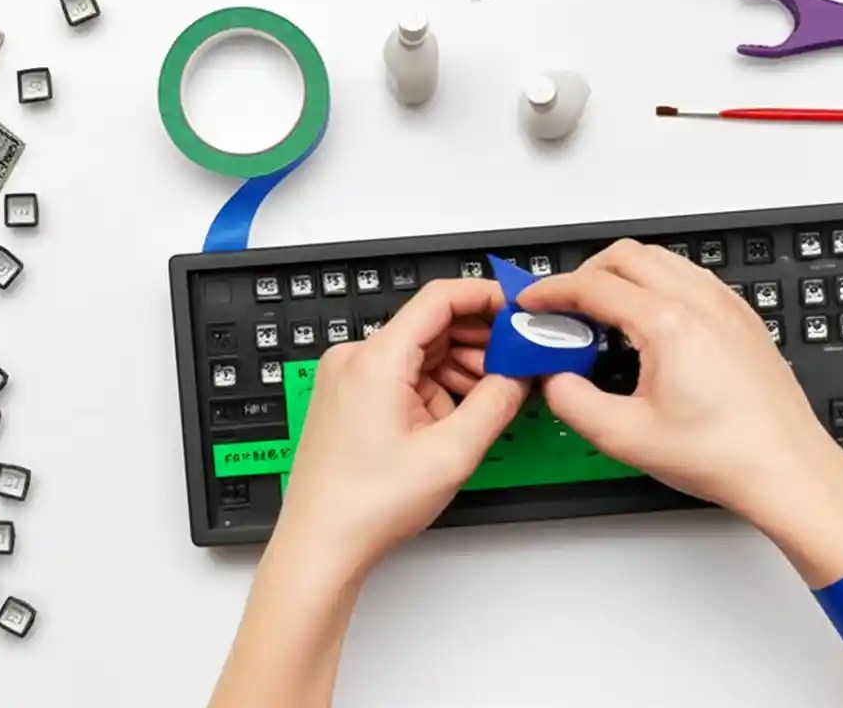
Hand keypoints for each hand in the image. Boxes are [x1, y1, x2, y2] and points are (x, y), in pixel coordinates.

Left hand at [273, 279, 529, 574]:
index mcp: (376, 360)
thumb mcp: (452, 453)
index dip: (487, 297)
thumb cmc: (366, 505)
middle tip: (519, 364)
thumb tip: (521, 374)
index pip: (440, 299)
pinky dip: (436, 389)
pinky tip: (458, 418)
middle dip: (480, 343)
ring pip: (421, 354)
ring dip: (460, 370)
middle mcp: (356, 360)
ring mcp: (350, 379)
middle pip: (432, 326)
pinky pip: (405, 376)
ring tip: (491, 401)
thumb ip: (497, 403)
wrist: (321, 545)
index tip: (519, 309)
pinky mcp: (350, 399)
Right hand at [518, 240, 842, 583]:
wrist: (786, 469)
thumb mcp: (626, 438)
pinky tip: (648, 323)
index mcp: (669, 323)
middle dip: (585, 274)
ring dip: (622, 275)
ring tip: (601, 314)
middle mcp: (701, 303)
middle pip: (626, 256)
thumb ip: (573, 402)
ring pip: (661, 260)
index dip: (552, 291)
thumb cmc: (726, 454)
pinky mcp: (742, 318)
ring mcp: (727, 306)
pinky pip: (690, 278)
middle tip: (563, 308)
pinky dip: (656, 285)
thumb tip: (555, 379)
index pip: (594, 286)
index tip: (533, 303)